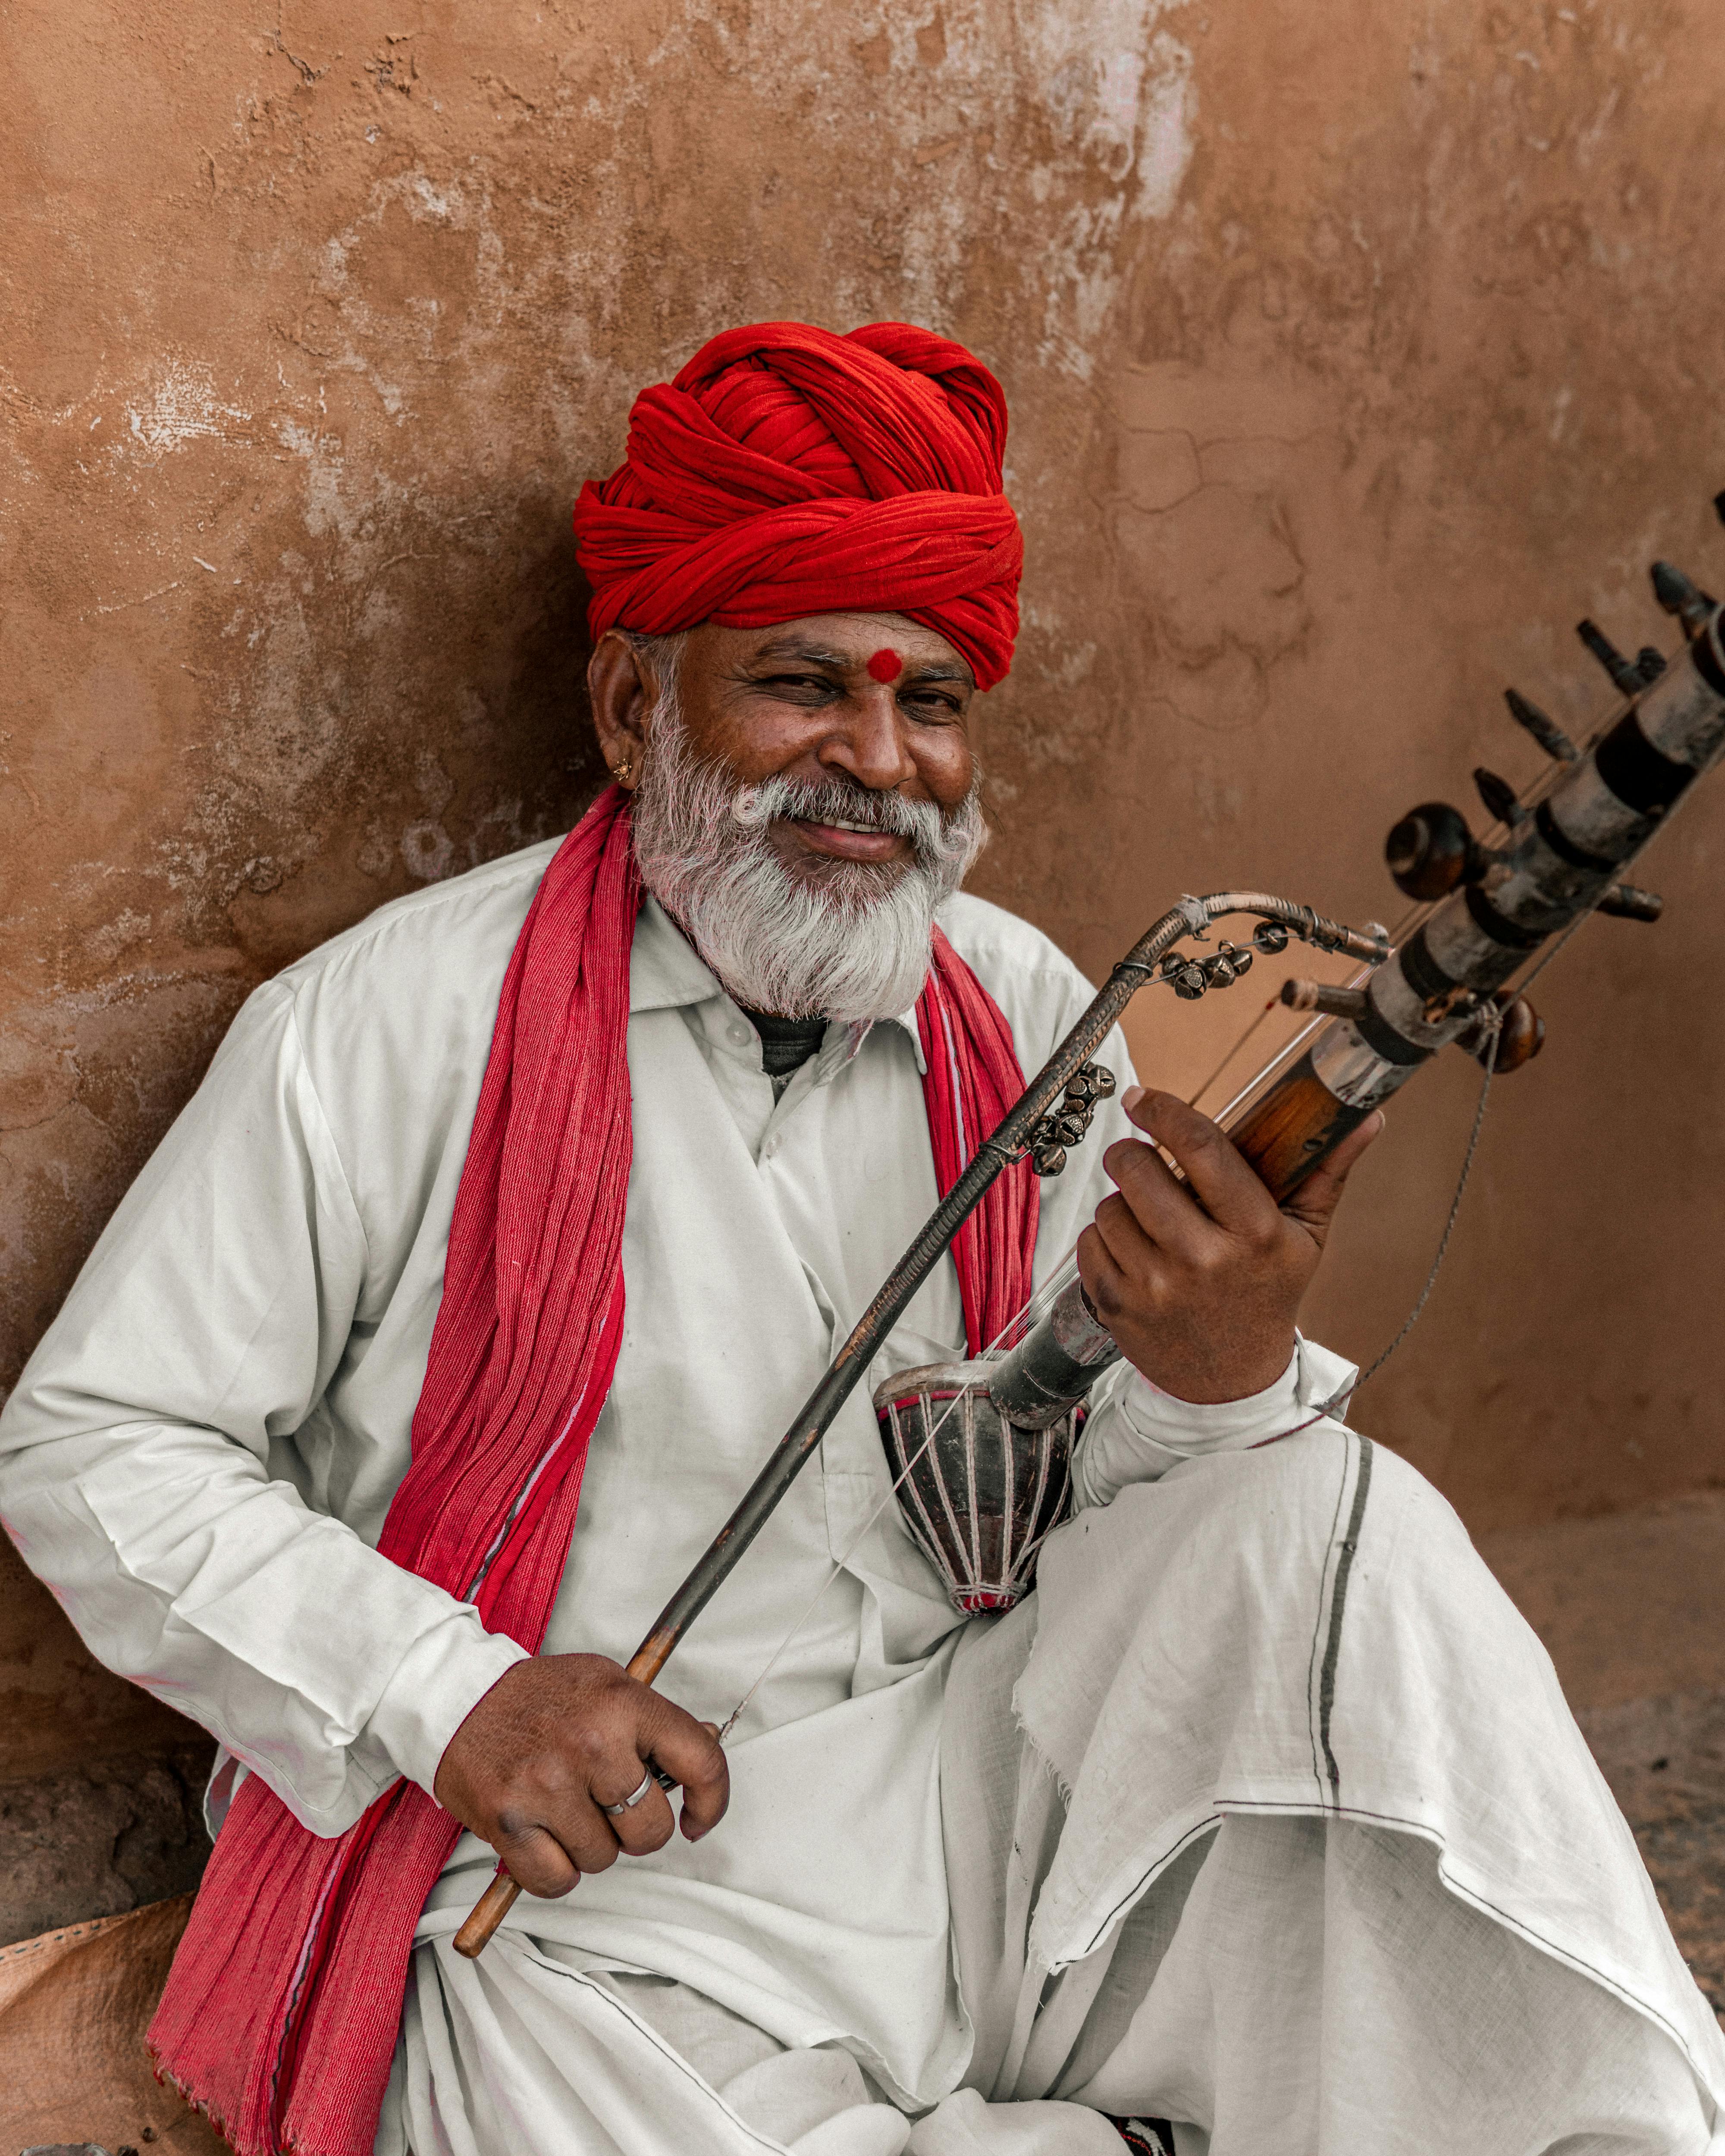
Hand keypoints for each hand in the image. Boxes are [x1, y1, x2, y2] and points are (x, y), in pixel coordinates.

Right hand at [432, 1653, 729, 1898]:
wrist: (459, 1696)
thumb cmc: (537, 1696)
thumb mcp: (607, 1684)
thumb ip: (654, 1720)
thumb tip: (705, 1744)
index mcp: (624, 1704)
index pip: (701, 1762)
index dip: (711, 1802)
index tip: (697, 1818)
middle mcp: (592, 1744)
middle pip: (651, 1830)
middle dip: (636, 1829)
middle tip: (608, 1806)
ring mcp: (547, 1784)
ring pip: (604, 1859)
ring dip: (590, 1847)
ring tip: (565, 1809)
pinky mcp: (508, 1821)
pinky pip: (557, 1881)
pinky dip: (555, 1872)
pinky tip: (544, 1838)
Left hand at [1077, 1085, 1381, 1404]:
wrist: (1232, 1381)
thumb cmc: (1267, 1296)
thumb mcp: (1307, 1237)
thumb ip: (1326, 1171)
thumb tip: (1366, 1119)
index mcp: (1254, 1232)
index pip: (1200, 1147)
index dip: (1165, 1112)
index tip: (1146, 1099)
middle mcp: (1202, 1258)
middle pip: (1138, 1169)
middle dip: (1134, 1155)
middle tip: (1145, 1164)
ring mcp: (1155, 1285)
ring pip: (1110, 1205)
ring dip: (1124, 1203)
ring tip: (1152, 1223)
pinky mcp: (1117, 1305)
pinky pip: (1090, 1241)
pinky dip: (1105, 1239)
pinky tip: (1135, 1253)